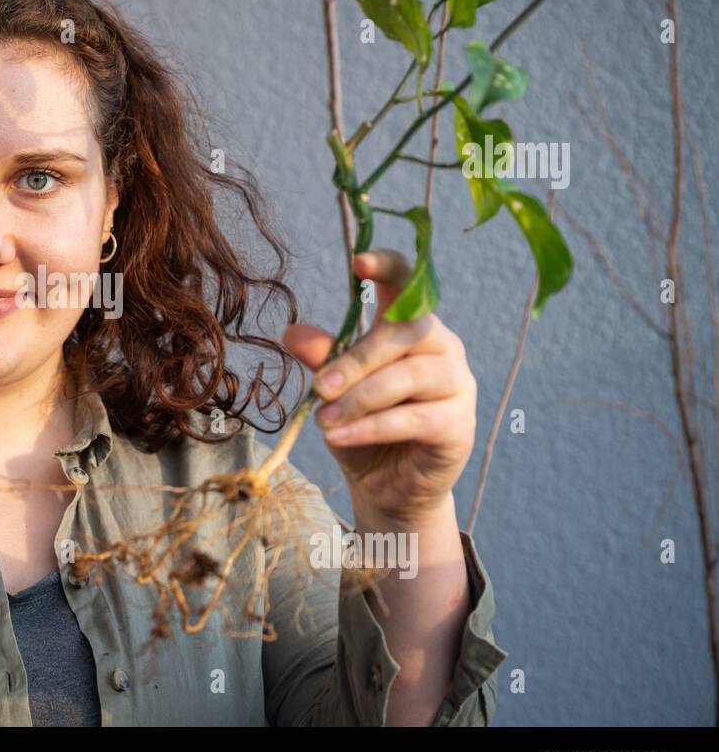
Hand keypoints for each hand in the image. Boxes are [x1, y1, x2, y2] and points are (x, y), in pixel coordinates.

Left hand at [281, 249, 476, 523]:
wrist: (385, 488)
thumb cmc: (360, 428)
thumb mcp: (332, 391)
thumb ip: (322, 359)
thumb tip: (292, 333)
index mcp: (410, 327)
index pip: (409, 283)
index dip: (387, 266)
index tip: (357, 264)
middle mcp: (442, 348)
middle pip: (408, 330)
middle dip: (357, 358)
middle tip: (319, 387)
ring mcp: (457, 385)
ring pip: (412, 376)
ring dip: (361, 398)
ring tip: (324, 421)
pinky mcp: (458, 425)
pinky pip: (414, 418)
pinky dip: (371, 427)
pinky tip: (339, 436)